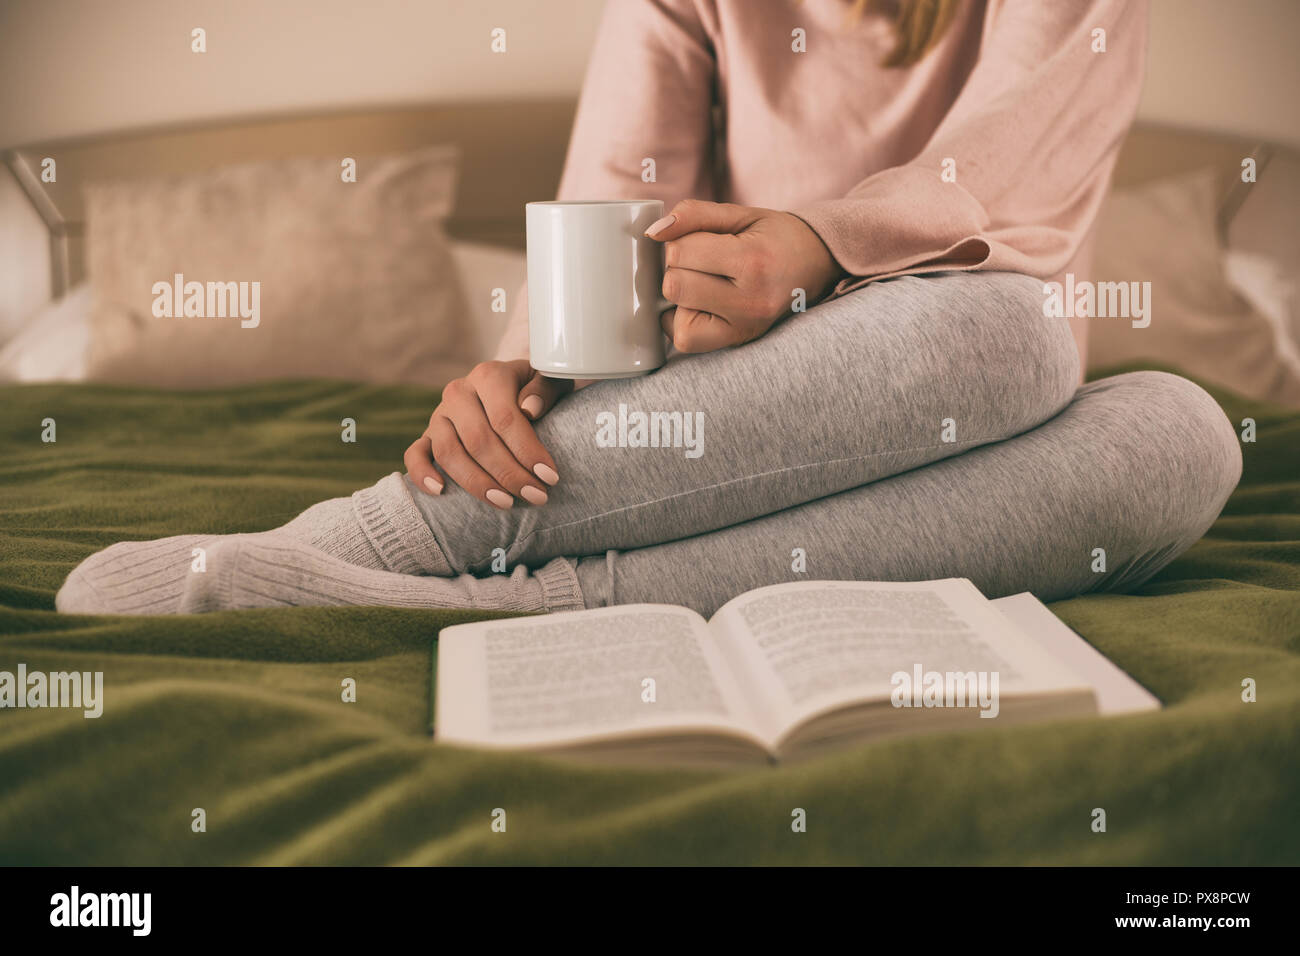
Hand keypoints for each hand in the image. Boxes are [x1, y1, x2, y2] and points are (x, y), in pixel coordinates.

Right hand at [404, 359, 569, 508]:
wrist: (510, 387)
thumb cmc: (535, 389)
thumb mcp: (550, 380)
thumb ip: (545, 389)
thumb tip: (530, 409)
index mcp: (488, 375)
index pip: (505, 418)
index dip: (527, 451)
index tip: (550, 477)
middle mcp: (458, 392)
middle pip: (479, 440)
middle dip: (510, 474)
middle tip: (537, 496)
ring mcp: (439, 415)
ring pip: (449, 452)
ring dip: (477, 483)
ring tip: (506, 503)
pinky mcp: (427, 435)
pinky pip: (415, 454)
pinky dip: (422, 474)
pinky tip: (441, 492)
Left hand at [646, 199, 843, 352]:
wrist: (818, 265)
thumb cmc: (776, 237)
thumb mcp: (740, 214)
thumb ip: (694, 214)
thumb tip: (653, 233)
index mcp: (752, 261)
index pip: (680, 252)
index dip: (680, 240)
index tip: (700, 239)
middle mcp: (750, 301)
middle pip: (674, 285)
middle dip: (678, 268)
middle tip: (701, 262)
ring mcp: (744, 327)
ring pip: (676, 317)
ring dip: (680, 297)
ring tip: (704, 282)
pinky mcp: (738, 341)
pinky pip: (686, 340)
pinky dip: (682, 320)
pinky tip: (701, 304)